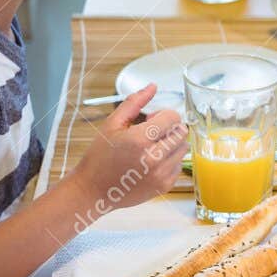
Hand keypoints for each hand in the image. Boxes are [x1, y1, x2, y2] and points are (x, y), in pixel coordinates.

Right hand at [70, 84, 189, 212]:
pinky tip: (153, 162)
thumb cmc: (99, 157)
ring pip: (183, 148)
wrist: (92, 190)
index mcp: (140, 139)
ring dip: (171, 143)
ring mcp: (160, 174)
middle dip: (170, 128)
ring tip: (152, 147)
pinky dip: (170, 160)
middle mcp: (153, 158)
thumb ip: (134, 102)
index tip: (151, 120)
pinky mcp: (164, 186)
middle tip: (152, 133)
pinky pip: (179, 165)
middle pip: (182, 132)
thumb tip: (153, 86)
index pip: (173, 117)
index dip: (163, 114)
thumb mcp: (112, 124)